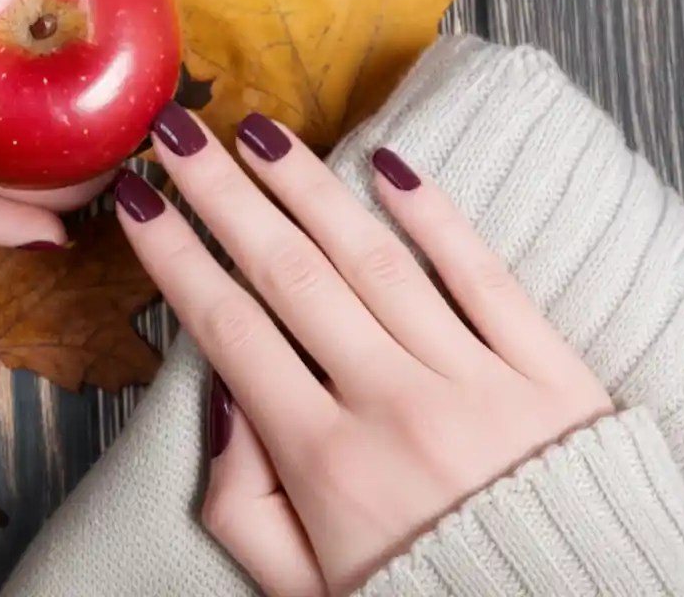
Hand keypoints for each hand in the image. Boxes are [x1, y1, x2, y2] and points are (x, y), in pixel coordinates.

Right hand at [113, 105, 613, 594]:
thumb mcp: (303, 588)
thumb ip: (241, 506)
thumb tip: (223, 404)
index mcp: (325, 462)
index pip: (229, 331)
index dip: (175, 257)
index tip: (139, 201)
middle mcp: (393, 406)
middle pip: (289, 275)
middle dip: (222, 196)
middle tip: (179, 135)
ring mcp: (473, 380)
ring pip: (373, 259)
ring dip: (308, 187)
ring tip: (259, 133)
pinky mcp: (544, 370)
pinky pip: (482, 275)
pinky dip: (435, 216)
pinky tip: (388, 164)